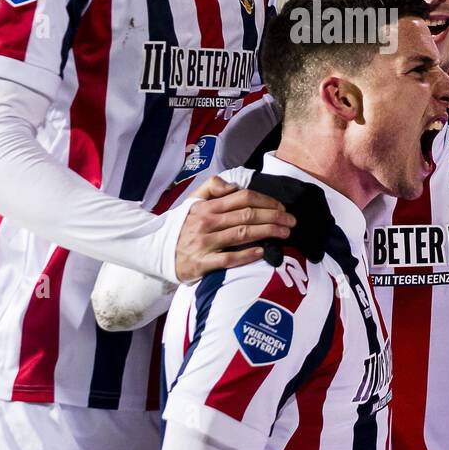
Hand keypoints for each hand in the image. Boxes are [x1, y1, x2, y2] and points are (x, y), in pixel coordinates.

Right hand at [173, 176, 294, 281]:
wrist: (156, 250)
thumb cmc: (181, 225)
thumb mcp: (193, 201)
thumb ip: (212, 187)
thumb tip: (233, 185)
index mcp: (208, 206)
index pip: (243, 198)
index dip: (266, 201)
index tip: (282, 207)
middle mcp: (207, 222)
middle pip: (247, 215)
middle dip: (274, 217)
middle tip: (291, 221)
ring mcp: (205, 243)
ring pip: (242, 235)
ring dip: (267, 233)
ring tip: (285, 234)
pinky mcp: (202, 264)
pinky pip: (229, 259)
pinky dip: (247, 255)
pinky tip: (263, 252)